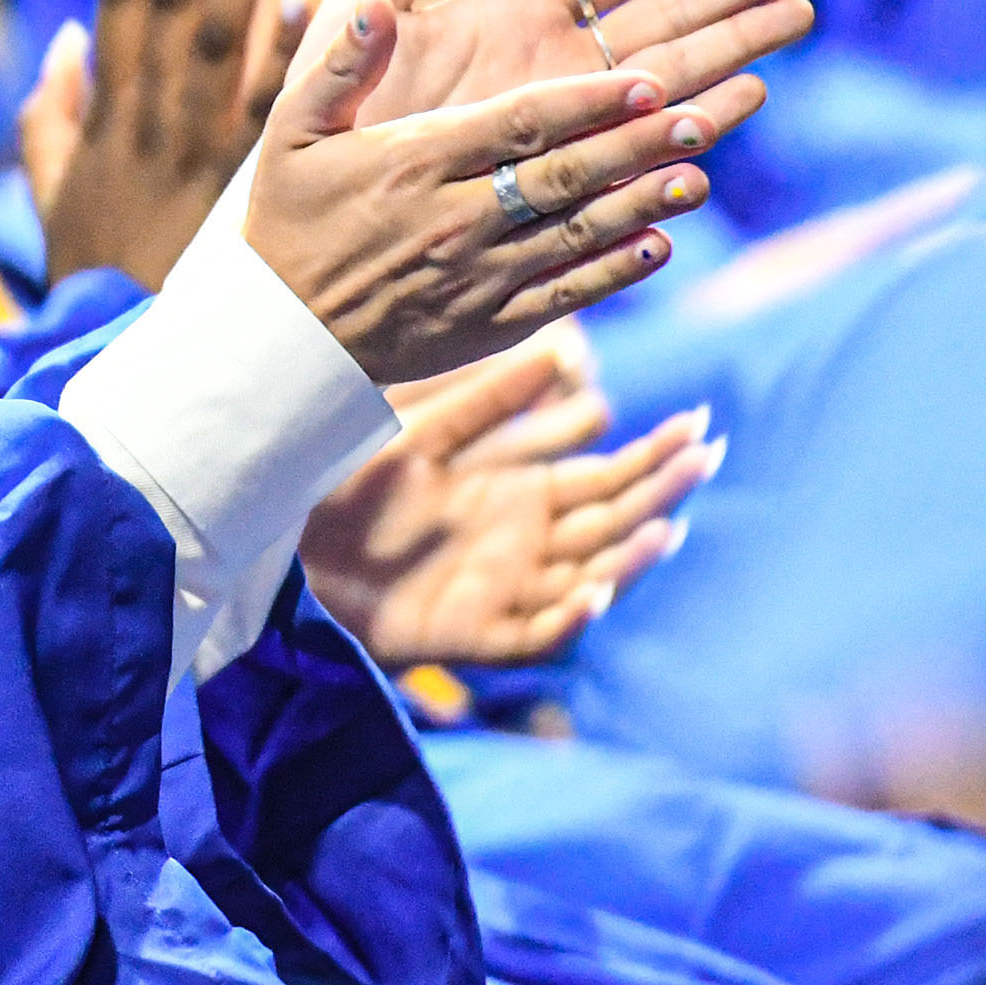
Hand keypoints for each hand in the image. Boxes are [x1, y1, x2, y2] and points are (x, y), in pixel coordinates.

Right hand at [22, 0, 313, 289]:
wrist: (154, 364)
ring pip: (222, 30)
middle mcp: (155, 113)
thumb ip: (51, 118)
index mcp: (107, 110)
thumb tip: (66, 39)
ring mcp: (207, 142)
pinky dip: (292, 41)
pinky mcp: (257, 178)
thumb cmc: (100, 279)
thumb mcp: (55, 198)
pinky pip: (277, 100)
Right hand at [239, 0, 810, 384]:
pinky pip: (563, 297)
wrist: (276, 334)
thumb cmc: (285, 213)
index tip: (644, 81)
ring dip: (641, 206)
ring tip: (698, 176)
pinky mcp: (486, 326)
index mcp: (410, 164)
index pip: (515, 126)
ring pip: (573, 236)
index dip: (585, 103)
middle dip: (633, 147)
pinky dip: (613, 272)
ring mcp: (474, 279)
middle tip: (699, 116)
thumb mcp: (289, 127)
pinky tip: (659, 246)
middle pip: (560, 177)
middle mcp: (451, 221)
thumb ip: (340, 62)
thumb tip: (380, 3)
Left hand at [301, 338, 716, 667]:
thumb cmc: (346, 489)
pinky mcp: (470, 635)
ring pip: (587, 577)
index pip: (604, 475)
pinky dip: (566, 618)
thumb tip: (559, 349)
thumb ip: (484, 398)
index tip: (698, 423)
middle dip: (659, 492)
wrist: (278, 546)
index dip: (651, 454)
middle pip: (611, 522)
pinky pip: (533, 634)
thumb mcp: (418, 432)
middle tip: (707, 455)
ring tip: (666, 524)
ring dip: (629, 557)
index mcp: (517, 496)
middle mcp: (523, 545)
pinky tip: (592, 590)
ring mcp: (502, 592)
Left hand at [353, 0, 815, 133]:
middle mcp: (556, 59)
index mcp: (517, 10)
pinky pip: (640, 143)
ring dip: (734, 48)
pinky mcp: (566, 168)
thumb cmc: (334, 94)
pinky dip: (692, 122)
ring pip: (670, 73)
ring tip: (797, 19)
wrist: (324, 188)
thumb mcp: (368, 4)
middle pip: (667, 15)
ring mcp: (568, 115)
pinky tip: (744, 101)